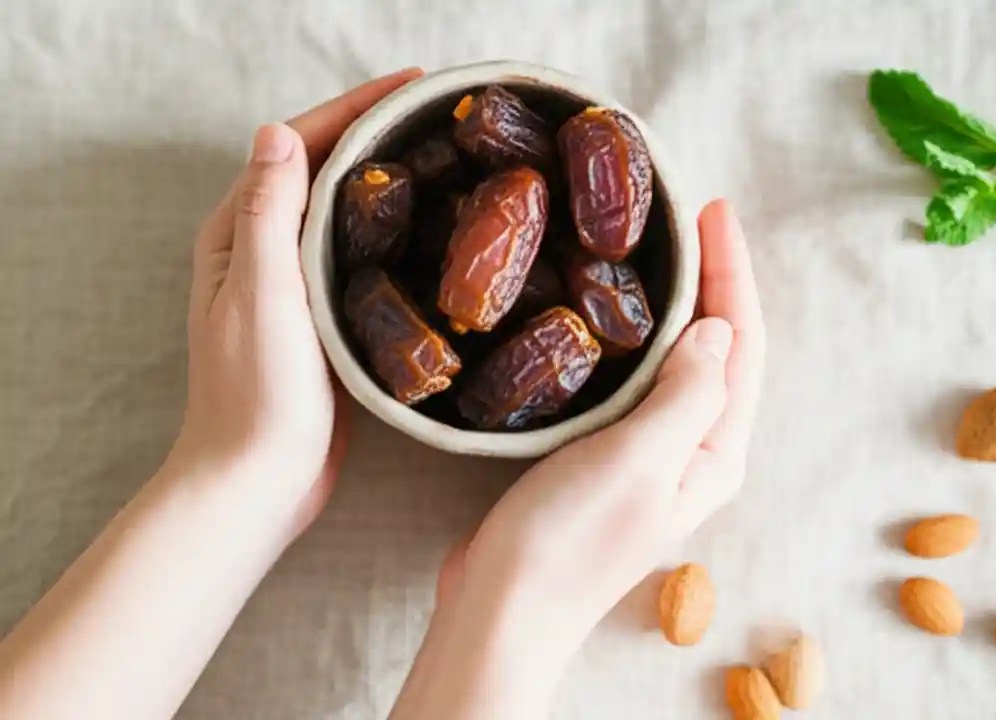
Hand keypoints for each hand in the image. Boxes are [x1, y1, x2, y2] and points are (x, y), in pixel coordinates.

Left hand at [172, 67, 424, 537]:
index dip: (354, 108)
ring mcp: (294, 284)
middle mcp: (262, 250)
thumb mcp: (262, 294)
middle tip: (440, 113)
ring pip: (344, 210)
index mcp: (239, 233)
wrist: (258, 481)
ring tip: (445, 156)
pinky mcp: (323, 318)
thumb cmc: (255, 395)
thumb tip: (278, 130)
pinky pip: (359, 254)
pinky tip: (432, 230)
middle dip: (376, 131)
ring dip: (386, 176)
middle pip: (322, 168)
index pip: (297, 145)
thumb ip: (269, 213)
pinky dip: (391, 229)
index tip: (412, 85)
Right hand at [393, 200, 765, 718]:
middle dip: (714, 280)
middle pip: (719, 348)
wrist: (505, 607)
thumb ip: (687, 392)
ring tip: (662, 246)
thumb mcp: (639, 457)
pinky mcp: (606, 457)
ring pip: (678, 362)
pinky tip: (612, 312)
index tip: (715, 211)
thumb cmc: (571, 539)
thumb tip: (718, 328)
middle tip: (693, 214)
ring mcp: (650, 455)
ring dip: (678, 303)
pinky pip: (637, 381)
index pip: (742, 347)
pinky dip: (635, 337)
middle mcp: (693, 451)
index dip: (733, 274)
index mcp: (715, 451)